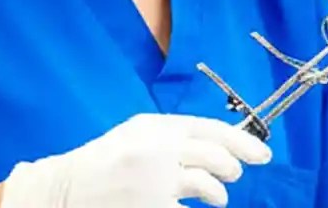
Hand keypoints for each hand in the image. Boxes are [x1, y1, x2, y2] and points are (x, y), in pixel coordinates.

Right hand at [0, 113, 270, 207]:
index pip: (213, 130)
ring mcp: (156, 181)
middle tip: (232, 176)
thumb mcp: (138, 135)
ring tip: (214, 196)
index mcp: (157, 127)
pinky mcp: (153, 207)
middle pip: (218, 158)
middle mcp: (160, 149)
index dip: (243, 142)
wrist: (64, 190)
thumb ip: (175, 135)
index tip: (263, 153)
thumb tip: (222, 142)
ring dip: (218, 194)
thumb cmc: (105, 162)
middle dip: (232, 169)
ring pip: (210, 187)